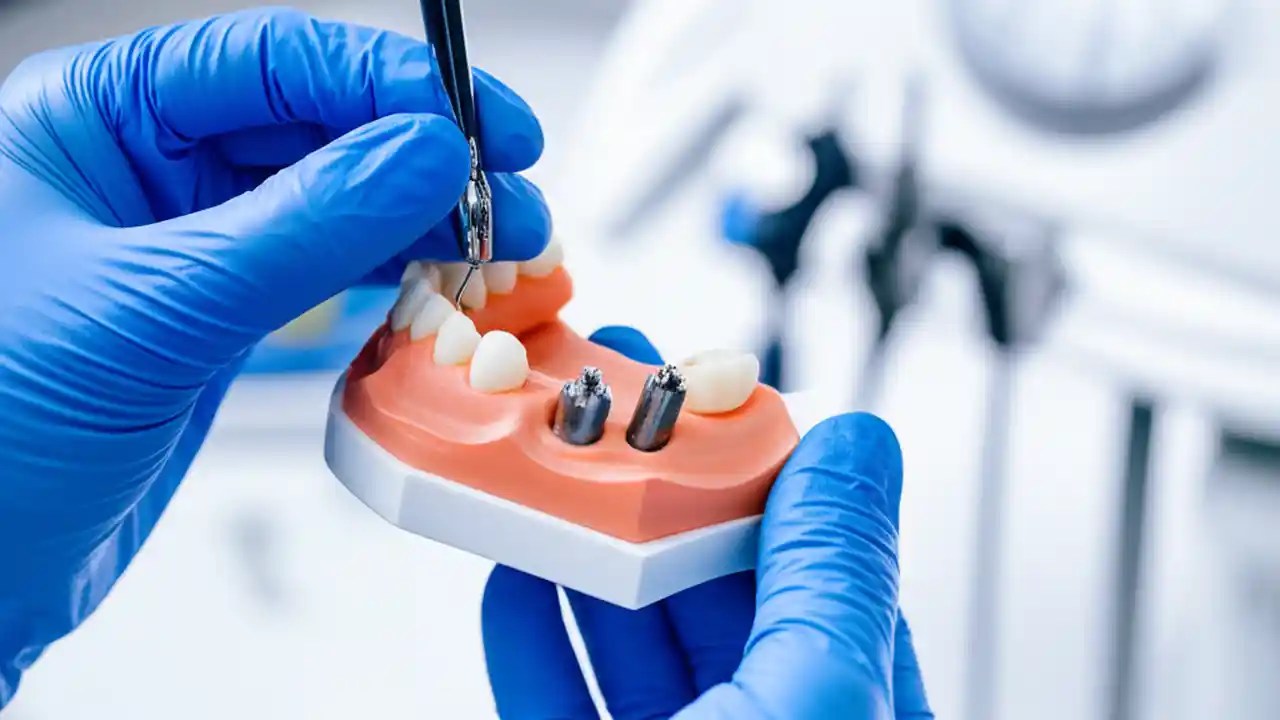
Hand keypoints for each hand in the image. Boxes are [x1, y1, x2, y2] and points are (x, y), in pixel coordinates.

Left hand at [0, 8, 547, 703]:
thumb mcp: (154, 309)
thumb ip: (302, 227)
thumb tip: (420, 157)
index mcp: (96, 122)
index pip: (269, 62)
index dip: (386, 82)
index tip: (472, 123)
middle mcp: (146, 172)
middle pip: (318, 126)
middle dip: (422, 157)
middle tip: (507, 194)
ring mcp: (192, 246)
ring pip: (336, 200)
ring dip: (424, 218)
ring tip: (502, 242)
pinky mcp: (221, 317)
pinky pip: (328, 270)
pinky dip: (394, 275)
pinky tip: (441, 283)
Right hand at [482, 327, 931, 718]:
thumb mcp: (813, 696)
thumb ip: (833, 574)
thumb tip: (856, 449)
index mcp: (856, 711)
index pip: (827, 576)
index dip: (772, 476)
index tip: (721, 401)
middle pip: (714, 594)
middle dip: (662, 491)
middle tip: (616, 403)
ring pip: (632, 641)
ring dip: (586, 549)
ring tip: (552, 462)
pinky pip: (555, 700)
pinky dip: (531, 635)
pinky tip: (516, 577)